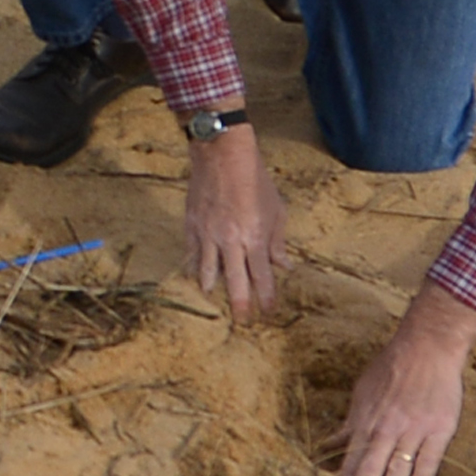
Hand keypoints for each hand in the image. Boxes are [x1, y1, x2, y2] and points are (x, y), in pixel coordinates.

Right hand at [180, 126, 286, 320]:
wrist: (222, 153)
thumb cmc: (254, 178)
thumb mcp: (276, 208)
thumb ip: (278, 240)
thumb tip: (283, 265)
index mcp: (255, 236)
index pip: (262, 276)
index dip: (266, 297)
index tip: (268, 312)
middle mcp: (231, 240)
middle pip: (235, 282)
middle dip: (241, 305)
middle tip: (244, 322)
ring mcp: (208, 234)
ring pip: (208, 273)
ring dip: (213, 289)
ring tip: (215, 302)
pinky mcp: (191, 226)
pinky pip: (192, 255)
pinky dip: (195, 268)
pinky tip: (196, 277)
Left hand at [339, 294, 475, 475]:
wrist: (427, 347)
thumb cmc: (391, 367)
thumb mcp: (362, 391)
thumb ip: (350, 422)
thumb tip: (332, 445)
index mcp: (365, 420)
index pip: (351, 463)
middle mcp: (387, 429)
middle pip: (371, 475)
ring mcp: (414, 432)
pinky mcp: (439, 433)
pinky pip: (427, 470)